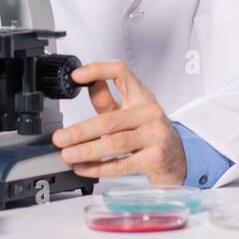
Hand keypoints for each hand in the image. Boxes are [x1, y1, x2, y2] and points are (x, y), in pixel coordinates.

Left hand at [51, 60, 185, 184]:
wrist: (178, 157)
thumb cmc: (150, 131)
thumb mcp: (131, 111)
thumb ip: (108, 100)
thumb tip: (87, 83)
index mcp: (141, 96)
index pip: (121, 72)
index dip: (98, 70)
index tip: (76, 76)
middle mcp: (149, 112)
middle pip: (110, 119)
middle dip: (81, 130)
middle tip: (61, 137)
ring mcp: (154, 136)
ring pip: (115, 143)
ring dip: (87, 150)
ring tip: (68, 154)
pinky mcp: (155, 158)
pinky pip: (122, 165)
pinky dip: (99, 168)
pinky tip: (83, 168)